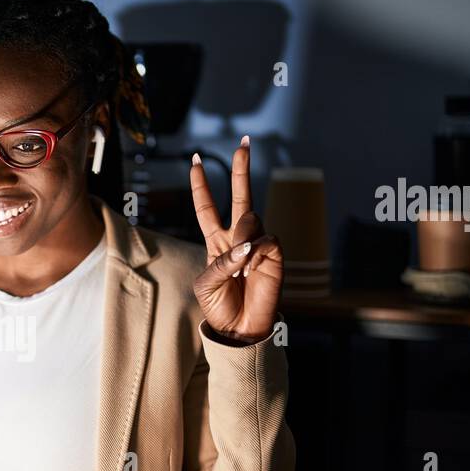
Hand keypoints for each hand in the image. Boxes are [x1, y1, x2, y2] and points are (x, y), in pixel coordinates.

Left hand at [189, 137, 283, 343]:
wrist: (240, 328)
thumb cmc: (219, 306)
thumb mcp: (206, 283)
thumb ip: (221, 261)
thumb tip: (247, 245)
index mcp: (216, 241)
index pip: (207, 207)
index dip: (200, 185)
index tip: (194, 160)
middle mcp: (238, 238)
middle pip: (240, 196)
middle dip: (241, 169)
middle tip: (244, 142)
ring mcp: (257, 244)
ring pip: (250, 219)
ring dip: (240, 238)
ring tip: (239, 267)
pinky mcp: (274, 254)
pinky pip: (264, 240)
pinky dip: (254, 252)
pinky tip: (251, 267)